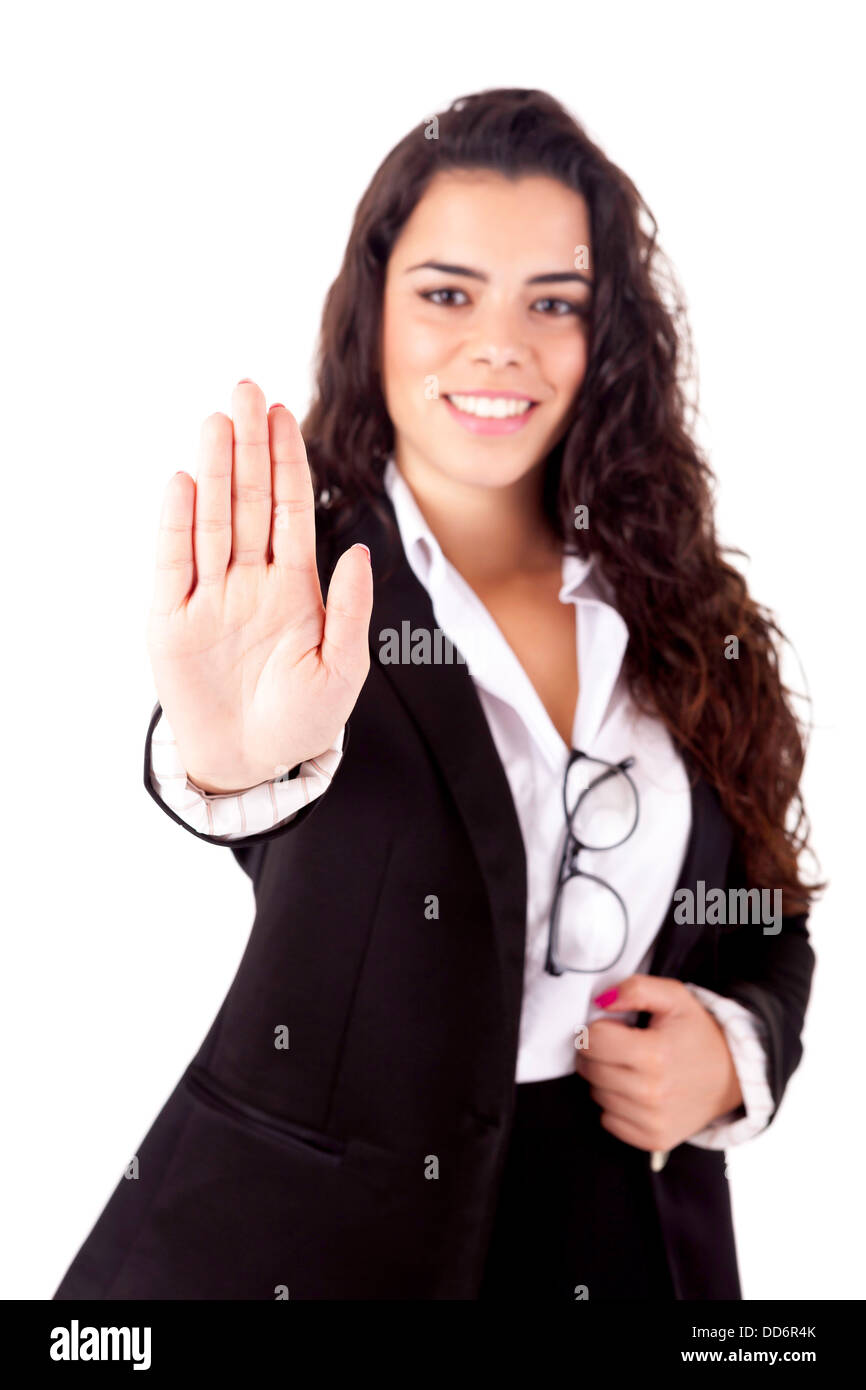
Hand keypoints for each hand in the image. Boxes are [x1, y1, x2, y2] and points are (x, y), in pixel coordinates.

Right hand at [146, 380, 372, 792]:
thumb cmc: (301, 721)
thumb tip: (356, 552)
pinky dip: (176, 524)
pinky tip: (183, 481)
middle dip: (247, 446)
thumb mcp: (341, 672)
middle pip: (248, 501)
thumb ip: (349, 612)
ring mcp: (208, 596)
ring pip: (211, 520)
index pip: (290, 511)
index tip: (283, 414)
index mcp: (295, 587)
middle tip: (245, 388)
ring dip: (213, 470)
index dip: (287, 463)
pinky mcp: (171, 620)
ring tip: (216, 421)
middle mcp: (250, 580)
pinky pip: (173, 564)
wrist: (250, 763)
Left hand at [574, 974, 743, 1150]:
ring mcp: (651, 1120)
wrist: (732, 1077)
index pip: (592, 1040)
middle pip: (589, 1068)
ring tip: (634, 1069)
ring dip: (606, 1079)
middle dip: (598, 1053)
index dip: (599, 1028)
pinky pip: (608, 1120)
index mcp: (654, 1054)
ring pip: (595, 1093)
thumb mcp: (674, 997)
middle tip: (623, 1047)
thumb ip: (635, 989)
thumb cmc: (698, 1034)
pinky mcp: (652, 1139)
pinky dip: (616, 1105)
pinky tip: (638, 1092)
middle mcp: (651, 1092)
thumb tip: (601, 1001)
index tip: (617, 1028)